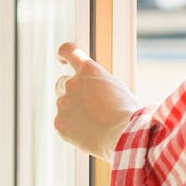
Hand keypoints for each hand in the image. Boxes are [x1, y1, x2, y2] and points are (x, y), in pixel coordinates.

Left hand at [54, 42, 137, 161]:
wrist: (122, 135)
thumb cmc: (125, 111)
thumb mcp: (116, 86)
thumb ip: (97, 82)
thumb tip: (91, 87)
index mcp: (87, 69)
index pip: (67, 51)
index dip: (63, 54)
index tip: (62, 60)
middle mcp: (71, 83)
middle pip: (63, 82)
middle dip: (72, 90)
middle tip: (87, 104)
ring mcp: (63, 104)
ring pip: (63, 104)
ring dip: (73, 109)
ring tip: (93, 122)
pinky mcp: (59, 123)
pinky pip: (62, 122)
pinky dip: (71, 126)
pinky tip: (88, 132)